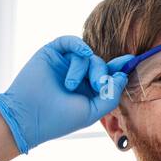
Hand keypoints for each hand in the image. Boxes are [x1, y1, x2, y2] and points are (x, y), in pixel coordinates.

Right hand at [0, 36, 131, 153]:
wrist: (29, 116)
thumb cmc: (59, 119)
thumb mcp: (92, 111)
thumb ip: (111, 95)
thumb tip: (122, 75)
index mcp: (87, 90)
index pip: (107, 74)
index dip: (119, 67)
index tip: (131, 60)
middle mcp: (77, 76)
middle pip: (100, 63)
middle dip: (102, 72)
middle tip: (97, 85)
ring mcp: (64, 64)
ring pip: (86, 54)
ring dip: (83, 68)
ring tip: (70, 85)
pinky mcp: (52, 53)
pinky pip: (70, 41)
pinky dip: (78, 45)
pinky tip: (82, 53)